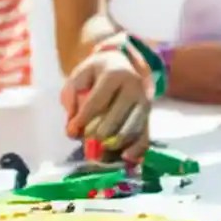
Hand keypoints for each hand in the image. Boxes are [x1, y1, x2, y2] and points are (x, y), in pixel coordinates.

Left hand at [62, 33, 152, 162]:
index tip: (71, 132)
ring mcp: (145, 102)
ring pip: (131, 130)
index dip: (82, 120)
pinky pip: (145, 135)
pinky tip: (125, 157)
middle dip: (97, 134)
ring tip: (99, 149)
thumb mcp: (79, 77)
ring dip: (113, 144)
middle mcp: (134, 87)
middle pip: (114, 119)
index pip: (97, 102)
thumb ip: (71, 99)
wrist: (123, 63)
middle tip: (86, 139)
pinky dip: (136, 149)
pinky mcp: (150, 115)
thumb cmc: (97, 73)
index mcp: (114, 74)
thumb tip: (73, 130)